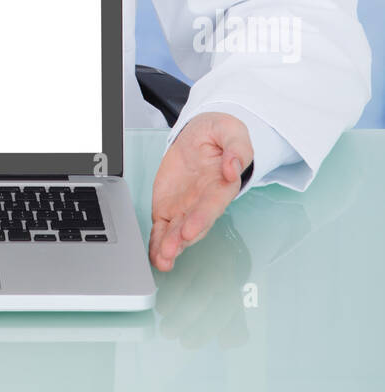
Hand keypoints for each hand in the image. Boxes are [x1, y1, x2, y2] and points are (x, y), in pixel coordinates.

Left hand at [149, 112, 252, 271]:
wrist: (202, 135)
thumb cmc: (220, 136)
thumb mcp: (232, 131)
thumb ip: (236, 148)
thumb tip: (232, 167)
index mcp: (221, 185)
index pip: (211, 206)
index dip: (200, 219)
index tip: (190, 230)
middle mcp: (204, 202)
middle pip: (193, 224)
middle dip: (181, 240)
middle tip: (170, 251)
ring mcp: (186, 207)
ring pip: (177, 231)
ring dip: (169, 247)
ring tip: (162, 260)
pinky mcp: (170, 207)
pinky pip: (162, 228)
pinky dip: (157, 243)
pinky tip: (155, 257)